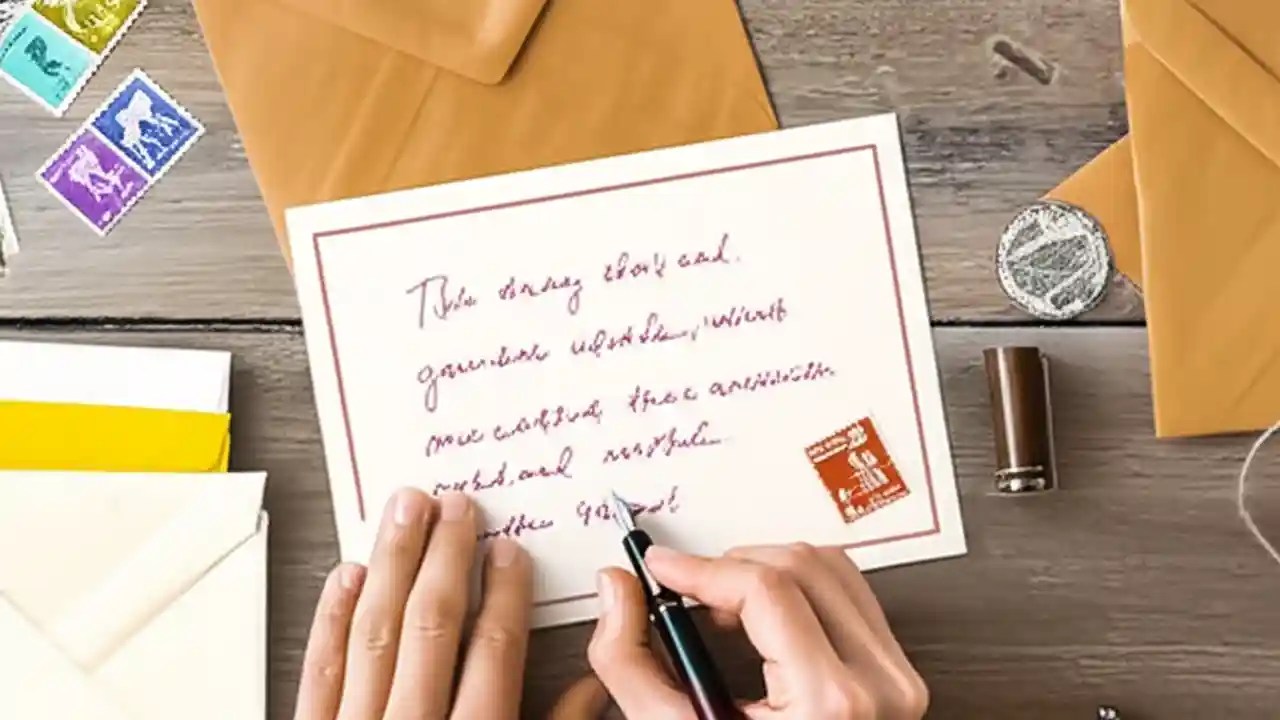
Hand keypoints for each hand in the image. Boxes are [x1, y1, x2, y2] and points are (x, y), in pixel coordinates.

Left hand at [293, 489, 534, 719]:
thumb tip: (592, 688)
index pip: (494, 650)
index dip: (505, 594)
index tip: (507, 552)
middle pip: (431, 623)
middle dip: (447, 557)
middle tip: (455, 507)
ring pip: (375, 631)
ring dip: (393, 563)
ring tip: (405, 513)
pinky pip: (321, 671)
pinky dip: (332, 619)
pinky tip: (347, 575)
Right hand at [588, 543, 927, 718]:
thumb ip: (631, 663)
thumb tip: (617, 590)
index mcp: (829, 704)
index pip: (764, 590)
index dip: (700, 567)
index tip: (661, 567)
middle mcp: (877, 686)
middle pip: (800, 566)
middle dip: (730, 565)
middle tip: (686, 588)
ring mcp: (895, 680)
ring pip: (830, 569)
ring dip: (765, 571)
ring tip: (723, 605)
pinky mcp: (898, 676)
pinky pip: (850, 596)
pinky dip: (799, 590)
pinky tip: (762, 618)